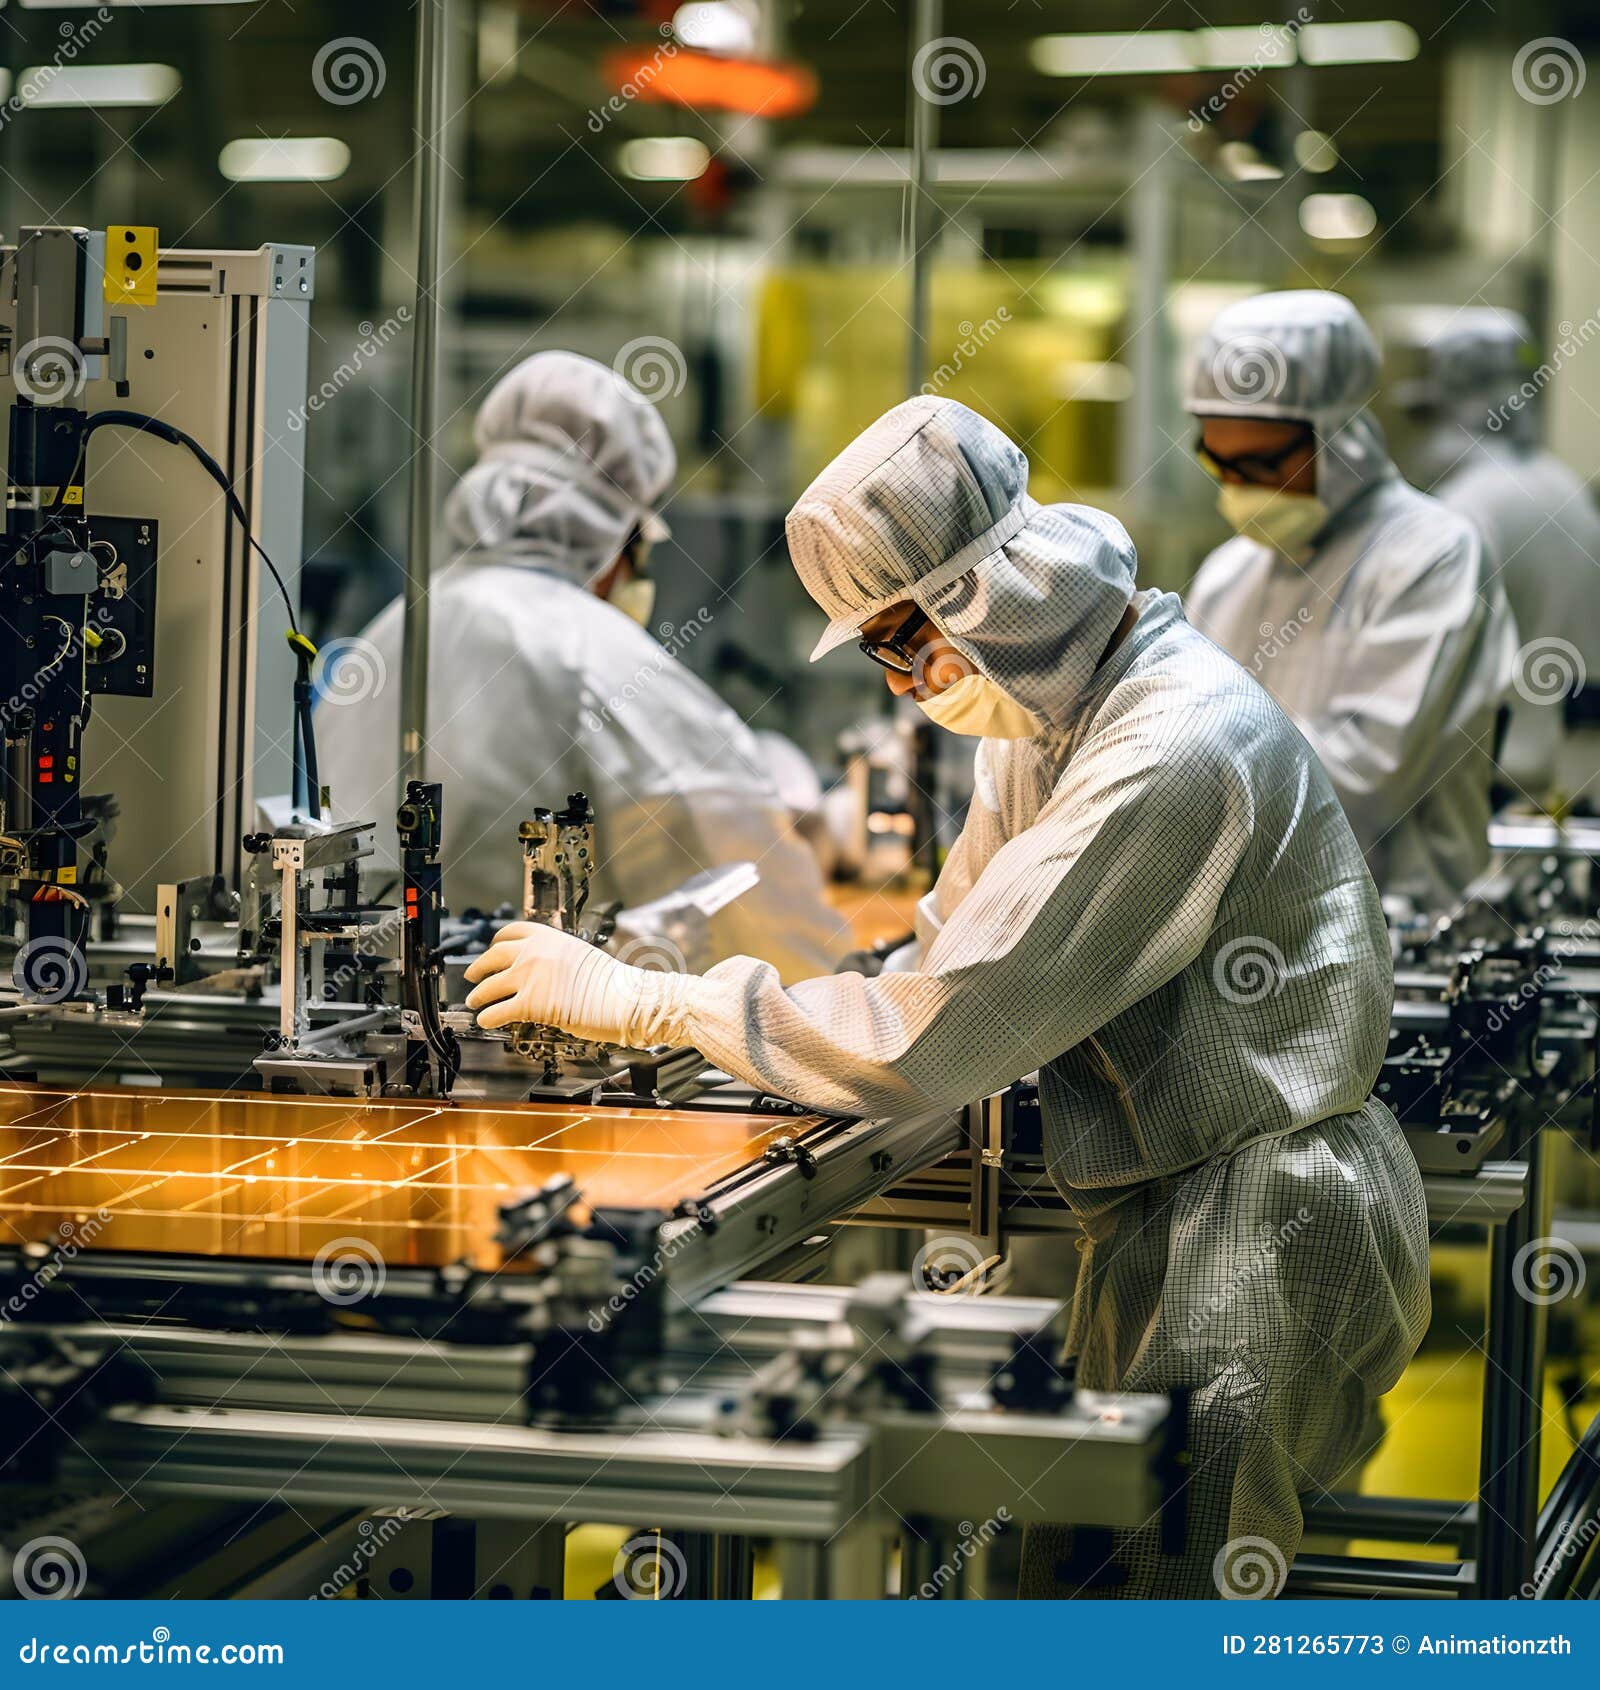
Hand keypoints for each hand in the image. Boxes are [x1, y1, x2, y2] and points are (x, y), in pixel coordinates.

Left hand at [464, 921, 661, 1044]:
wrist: (622, 998)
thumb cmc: (610, 981)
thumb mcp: (580, 954)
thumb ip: (555, 956)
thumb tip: (539, 967)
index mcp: (548, 936)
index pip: (511, 932)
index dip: (495, 942)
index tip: (491, 947)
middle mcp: (534, 952)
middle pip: (493, 957)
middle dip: (478, 967)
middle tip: (472, 975)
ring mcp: (530, 977)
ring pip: (490, 986)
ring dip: (478, 995)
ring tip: (474, 1001)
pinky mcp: (530, 1003)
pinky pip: (498, 1011)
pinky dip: (487, 1017)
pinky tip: (484, 1020)